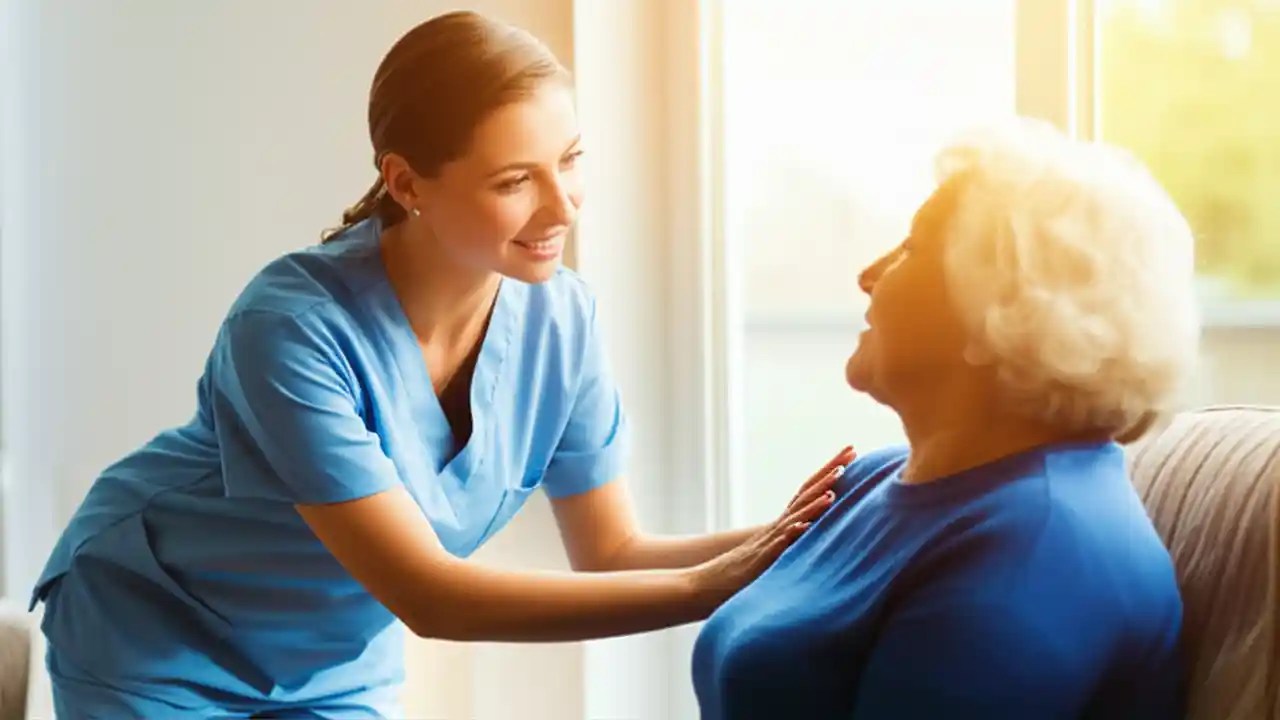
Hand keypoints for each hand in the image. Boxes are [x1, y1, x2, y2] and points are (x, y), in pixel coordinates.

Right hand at [690, 446, 855, 607]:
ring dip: (815, 500)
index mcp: (783, 524)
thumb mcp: (774, 554)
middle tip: (851, 450)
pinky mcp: (760, 560)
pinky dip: (792, 533)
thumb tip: (816, 534)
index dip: (829, 472)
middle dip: (830, 471)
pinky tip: (804, 524)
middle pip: (806, 493)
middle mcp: (777, 526)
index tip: (850, 453)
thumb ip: (792, 542)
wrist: (705, 586)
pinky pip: (777, 545)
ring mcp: (769, 541)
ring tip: (836, 483)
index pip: (809, 491)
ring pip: (795, 515)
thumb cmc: (741, 575)